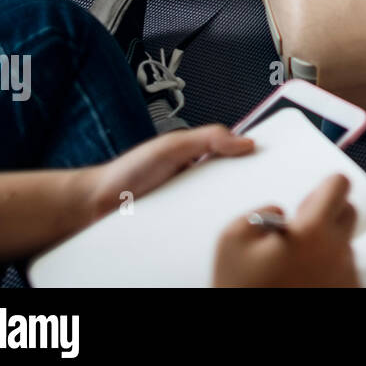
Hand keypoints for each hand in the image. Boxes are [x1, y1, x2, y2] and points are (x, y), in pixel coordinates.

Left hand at [80, 125, 253, 225]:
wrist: (97, 204)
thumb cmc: (127, 171)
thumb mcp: (171, 145)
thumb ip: (207, 138)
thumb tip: (245, 141)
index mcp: (198, 154)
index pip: (234, 153)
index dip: (251, 157)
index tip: (268, 162)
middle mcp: (196, 177)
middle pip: (231, 183)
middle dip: (241, 187)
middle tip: (251, 192)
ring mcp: (189, 202)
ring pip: (218, 206)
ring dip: (223, 209)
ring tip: (233, 212)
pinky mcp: (181, 224)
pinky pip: (202, 225)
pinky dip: (207, 226)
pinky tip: (211, 228)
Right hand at [213, 173, 361, 287]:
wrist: (254, 338)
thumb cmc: (243, 291)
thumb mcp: (231, 238)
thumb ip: (260, 211)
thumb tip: (280, 212)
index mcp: (313, 231)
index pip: (340, 185)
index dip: (324, 187)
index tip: (310, 198)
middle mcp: (337, 251)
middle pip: (348, 211)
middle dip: (327, 213)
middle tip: (300, 229)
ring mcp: (345, 274)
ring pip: (343, 242)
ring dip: (325, 244)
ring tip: (293, 263)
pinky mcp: (347, 291)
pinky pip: (343, 269)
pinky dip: (326, 269)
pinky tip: (302, 279)